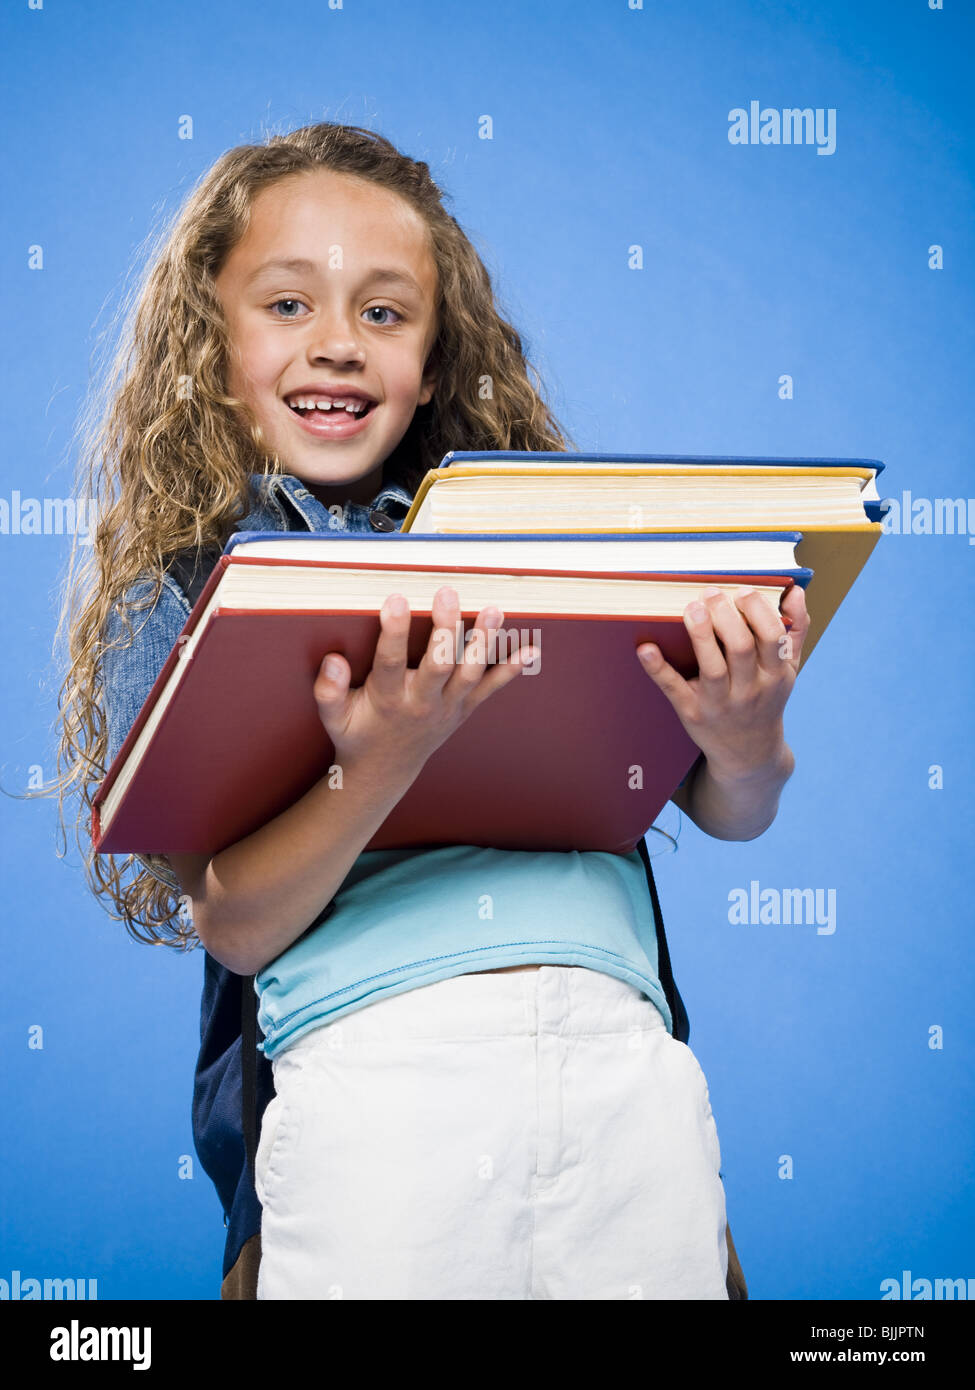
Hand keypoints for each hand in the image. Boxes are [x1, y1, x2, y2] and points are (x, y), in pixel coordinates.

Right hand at [312, 586, 536, 777]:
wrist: (385, 772)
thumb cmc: (356, 735)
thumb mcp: (333, 718)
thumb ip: (328, 690)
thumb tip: (333, 660)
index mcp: (387, 699)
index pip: (390, 662)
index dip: (395, 632)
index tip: (397, 599)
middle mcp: (421, 702)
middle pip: (439, 665)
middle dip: (446, 629)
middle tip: (447, 593)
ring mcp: (448, 706)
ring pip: (469, 674)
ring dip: (484, 642)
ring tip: (493, 610)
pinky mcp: (464, 708)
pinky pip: (491, 688)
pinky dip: (512, 670)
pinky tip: (532, 649)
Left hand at [636, 583, 809, 779]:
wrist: (750, 754)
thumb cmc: (767, 698)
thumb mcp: (788, 669)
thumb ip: (795, 629)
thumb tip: (795, 591)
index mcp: (776, 674)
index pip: (772, 637)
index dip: (758, 611)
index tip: (742, 590)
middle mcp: (750, 690)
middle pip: (741, 648)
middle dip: (727, 616)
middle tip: (711, 593)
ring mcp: (720, 704)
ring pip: (713, 668)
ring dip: (701, 635)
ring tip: (692, 608)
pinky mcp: (692, 714)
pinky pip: (674, 690)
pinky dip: (659, 669)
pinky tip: (646, 648)